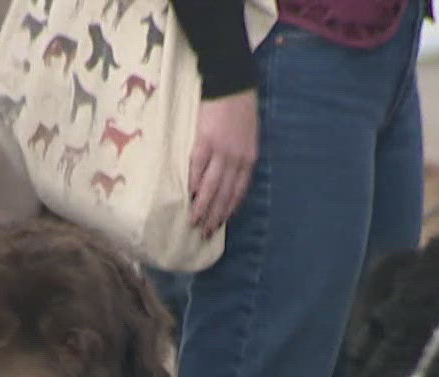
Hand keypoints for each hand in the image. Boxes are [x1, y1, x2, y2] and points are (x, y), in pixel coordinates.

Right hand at [189, 89, 257, 235]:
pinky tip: (190, 195)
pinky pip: (199, 166)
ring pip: (212, 185)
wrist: (231, 82)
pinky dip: (194, 182)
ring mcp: (221, 150)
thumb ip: (241, 157)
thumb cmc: (240, 109)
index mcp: (249, 158)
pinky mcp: (205, 140)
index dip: (229, 209)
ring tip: (194, 221)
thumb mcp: (248, 136)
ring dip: (202, 206)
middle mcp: (237, 158)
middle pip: (225, 193)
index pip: (239, 191)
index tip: (220, 224)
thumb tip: (229, 177)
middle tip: (205, 233)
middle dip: (215, 215)